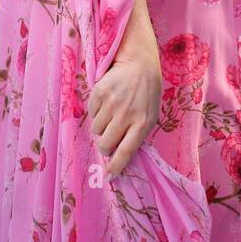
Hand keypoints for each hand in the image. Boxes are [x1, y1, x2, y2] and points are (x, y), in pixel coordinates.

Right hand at [90, 18, 161, 177]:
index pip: (127, 151)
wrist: (139, 65)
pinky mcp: (99, 93)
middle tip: (109, 136)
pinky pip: (91, 113)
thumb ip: (137, 135)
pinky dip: (97, 111)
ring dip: (102, 125)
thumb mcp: (150, 115)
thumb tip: (120, 159)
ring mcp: (113, 104)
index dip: (116, 166)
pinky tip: (108, 100)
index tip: (110, 176)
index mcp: (143, 123)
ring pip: (96, 130)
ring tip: (113, 112)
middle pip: (105, 144)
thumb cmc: (146, 94)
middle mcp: (127, 114)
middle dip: (105, 144)